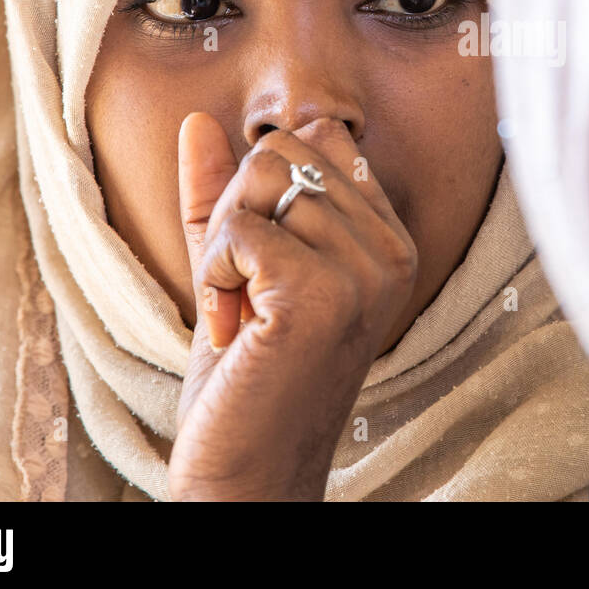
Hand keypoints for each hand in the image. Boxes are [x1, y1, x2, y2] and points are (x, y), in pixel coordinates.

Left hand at [167, 112, 417, 500]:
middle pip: (283, 153)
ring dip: (223, 250)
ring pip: (259, 183)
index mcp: (387, 240)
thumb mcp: (235, 267)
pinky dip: (213, 273)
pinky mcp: (321, 295)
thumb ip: (223, 194)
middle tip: (244, 288)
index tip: (262, 259)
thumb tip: (198, 122)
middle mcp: (390, 252)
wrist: (249, 466)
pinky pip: (240, 227)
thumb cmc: (247, 373)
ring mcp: (364, 273)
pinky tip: (232, 324)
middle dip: (239, 213)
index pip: (320, 138)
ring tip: (240, 310)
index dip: (264, 188)